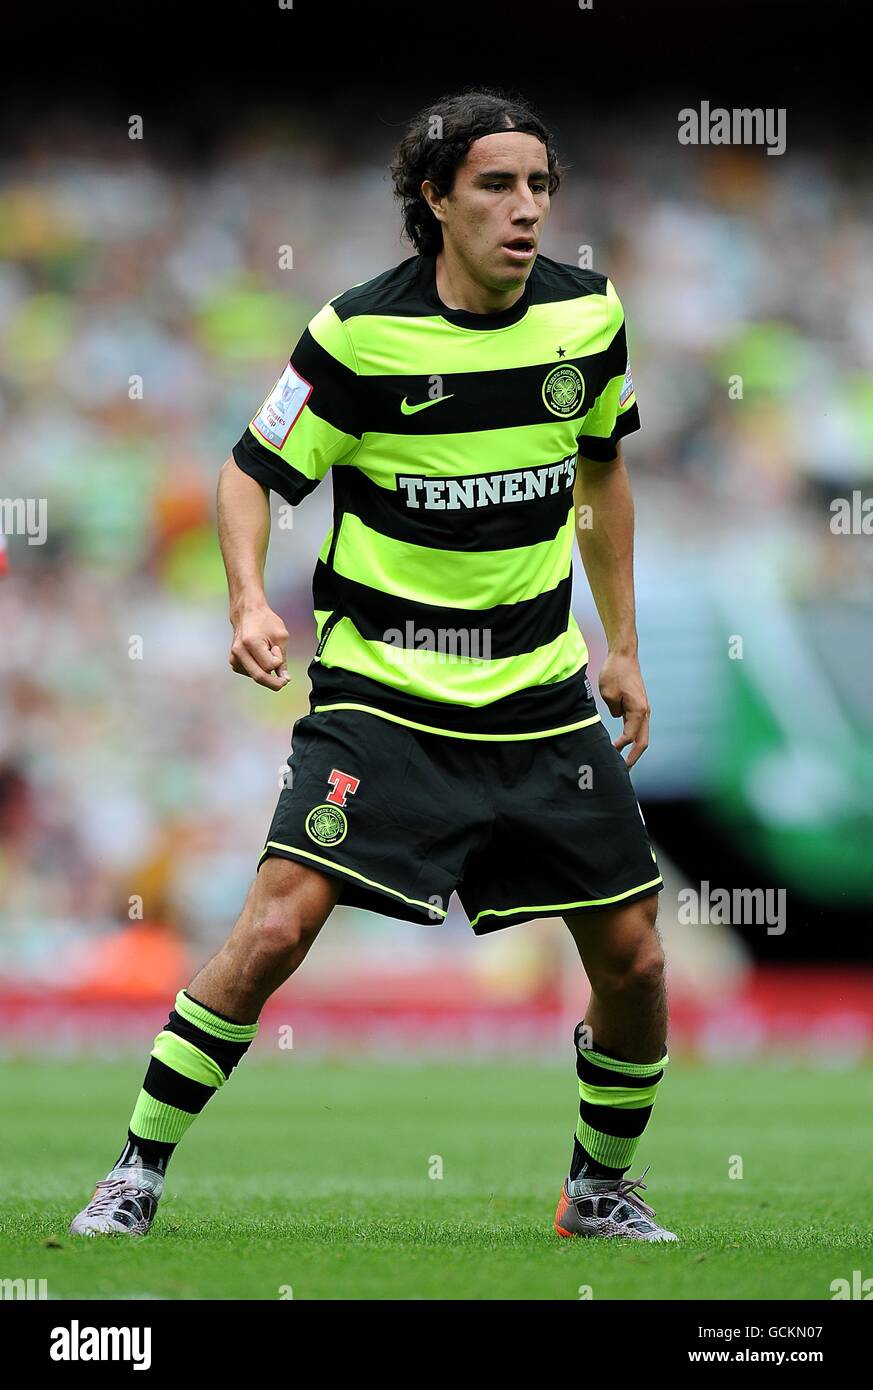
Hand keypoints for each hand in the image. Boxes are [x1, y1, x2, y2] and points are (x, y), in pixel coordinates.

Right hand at [229, 600, 289, 690]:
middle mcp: (239, 652)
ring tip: (266, 652)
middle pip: (259, 677)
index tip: (277, 649)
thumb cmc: (264, 621)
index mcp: (251, 643)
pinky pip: (250, 673)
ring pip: (255, 676)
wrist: (247, 613)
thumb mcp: (280, 637)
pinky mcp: (233, 662)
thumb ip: (283, 659)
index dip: (278, 661)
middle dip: (274, 682)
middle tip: (284, 681)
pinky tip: (259, 656)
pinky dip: (259, 669)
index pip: (269, 665)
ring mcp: (234, 658)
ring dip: (266, 670)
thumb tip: (284, 678)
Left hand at [598, 651, 649, 766]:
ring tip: (623, 761)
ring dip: (633, 748)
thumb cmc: (615, 672)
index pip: (631, 737)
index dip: (620, 747)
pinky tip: (623, 743)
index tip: (609, 753)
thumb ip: (613, 710)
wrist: (624, 654)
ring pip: (641, 734)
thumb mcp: (608, 694)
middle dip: (634, 757)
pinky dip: (631, 736)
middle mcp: (644, 711)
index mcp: (639, 711)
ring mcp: (643, 708)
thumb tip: (618, 717)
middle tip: (623, 770)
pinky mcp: (638, 705)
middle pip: (642, 741)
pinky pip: (637, 725)